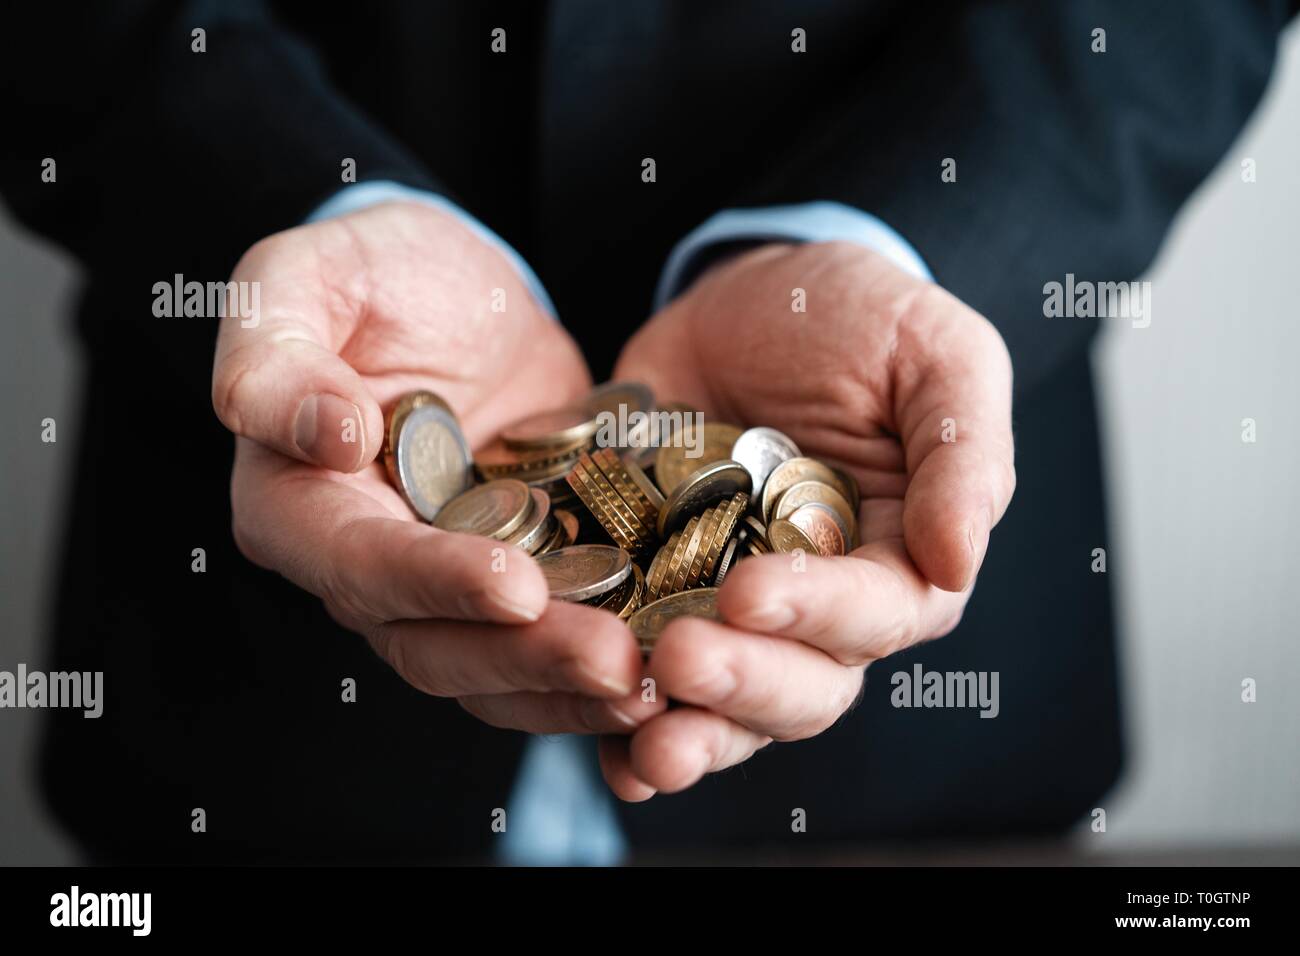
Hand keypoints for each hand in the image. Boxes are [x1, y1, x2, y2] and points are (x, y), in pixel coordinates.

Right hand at [212, 201, 659, 733]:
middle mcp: (365, 564)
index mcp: (297, 503)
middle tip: (613, 661)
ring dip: (569, 685)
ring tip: (651, 683)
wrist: (464, 293)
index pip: (357, 562)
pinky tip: (665, 674)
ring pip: (494, 666)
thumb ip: (275, 351)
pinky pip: (548, 647)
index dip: (433, 582)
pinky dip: (596, 671)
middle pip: (431, 641)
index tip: (515, 584)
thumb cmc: (373, 271)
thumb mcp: (307, 277)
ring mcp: (444, 585)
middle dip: (524, 658)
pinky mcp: (516, 583)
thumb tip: (325, 435)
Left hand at [600, 241, 1015, 798]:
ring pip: (728, 704)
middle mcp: (820, 605)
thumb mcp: (935, 355)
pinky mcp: (658, 593)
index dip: (820, 614)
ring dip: (689, 733)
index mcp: (898, 557)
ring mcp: (733, 607)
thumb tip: (957, 559)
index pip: (877, 613)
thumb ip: (962, 453)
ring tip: (642, 746)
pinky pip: (647, 674)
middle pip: (802, 685)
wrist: (745, 296)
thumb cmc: (859, 319)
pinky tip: (603, 750)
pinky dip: (623, 719)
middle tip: (678, 658)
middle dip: (743, 684)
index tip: (751, 592)